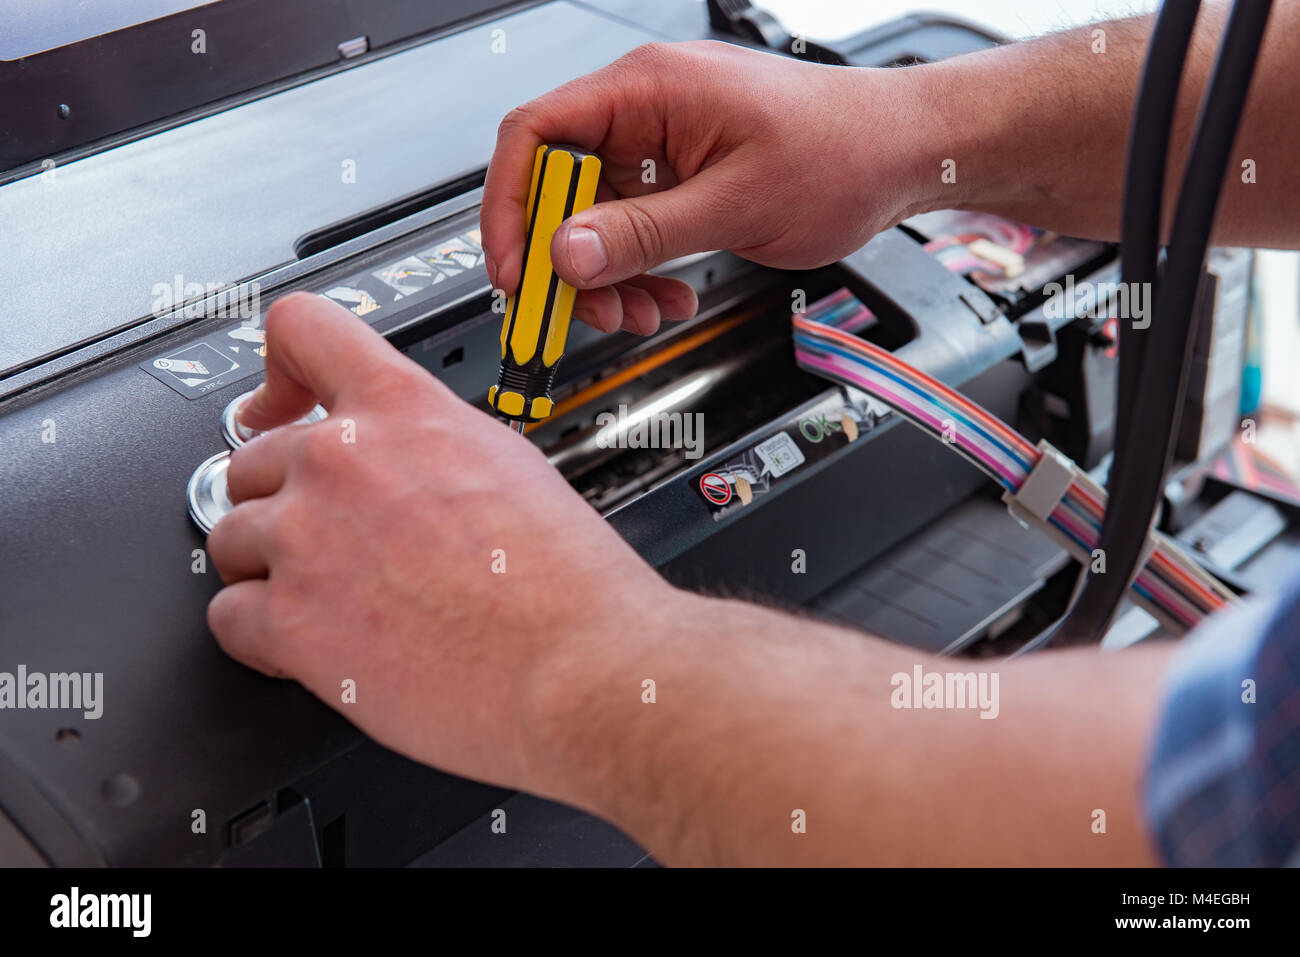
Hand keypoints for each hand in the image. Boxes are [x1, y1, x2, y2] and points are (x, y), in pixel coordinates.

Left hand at [205, 292, 674, 790]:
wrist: (576, 666)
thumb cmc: (563, 583)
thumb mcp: (507, 465)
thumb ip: (430, 447)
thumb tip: (404, 465)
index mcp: (403, 409)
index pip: (302, 330)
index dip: (278, 369)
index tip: (277, 405)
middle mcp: (342, 461)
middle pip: (252, 458)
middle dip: (284, 502)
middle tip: (330, 542)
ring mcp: (305, 538)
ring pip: (230, 539)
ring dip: (268, 570)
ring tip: (329, 600)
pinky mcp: (289, 621)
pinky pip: (228, 618)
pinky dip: (260, 637)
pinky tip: (311, 646)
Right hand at [481, 41, 932, 335]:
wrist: (903, 155)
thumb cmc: (843, 150)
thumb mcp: (734, 203)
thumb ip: (643, 232)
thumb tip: (565, 254)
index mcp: (647, 89)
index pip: (536, 135)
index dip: (512, 206)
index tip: (517, 268)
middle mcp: (645, 111)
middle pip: (561, 187)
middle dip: (567, 258)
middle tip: (583, 310)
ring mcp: (662, 147)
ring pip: (596, 219)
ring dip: (608, 277)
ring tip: (639, 314)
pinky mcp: (682, 179)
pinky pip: (635, 229)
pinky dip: (641, 271)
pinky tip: (667, 296)